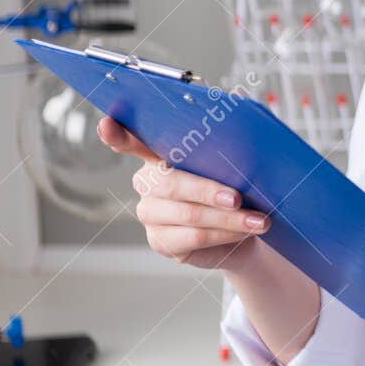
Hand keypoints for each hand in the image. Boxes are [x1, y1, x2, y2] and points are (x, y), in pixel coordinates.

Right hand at [99, 116, 269, 270]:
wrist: (245, 230)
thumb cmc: (238, 188)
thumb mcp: (235, 164)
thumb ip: (226, 149)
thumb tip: (242, 130)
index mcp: (160, 153)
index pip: (132, 141)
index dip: (117, 135)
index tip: (107, 125)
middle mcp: (148, 181)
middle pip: (170, 183)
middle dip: (208, 191)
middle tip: (238, 198)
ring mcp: (151, 212)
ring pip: (188, 214)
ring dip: (228, 218)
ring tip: (258, 220)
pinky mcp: (161, 240)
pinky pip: (195, 237)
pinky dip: (225, 234)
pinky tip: (244, 233)